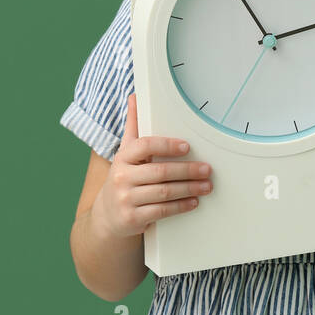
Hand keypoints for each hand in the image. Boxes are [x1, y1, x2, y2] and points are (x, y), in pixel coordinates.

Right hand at [92, 92, 212, 238]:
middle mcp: (121, 177)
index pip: (144, 146)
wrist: (107, 216)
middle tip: (207, 169)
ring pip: (164, 192)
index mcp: (123, 158)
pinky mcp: (132, 218)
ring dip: (189, 189)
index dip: (167, 145)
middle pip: (160, 171)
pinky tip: (193, 201)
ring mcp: (126, 199)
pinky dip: (181, 206)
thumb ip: (133, 126)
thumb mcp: (125, 153)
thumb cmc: (123, 178)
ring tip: (206, 185)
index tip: (187, 146)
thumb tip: (135, 96)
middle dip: (187, 170)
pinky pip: (162, 211)